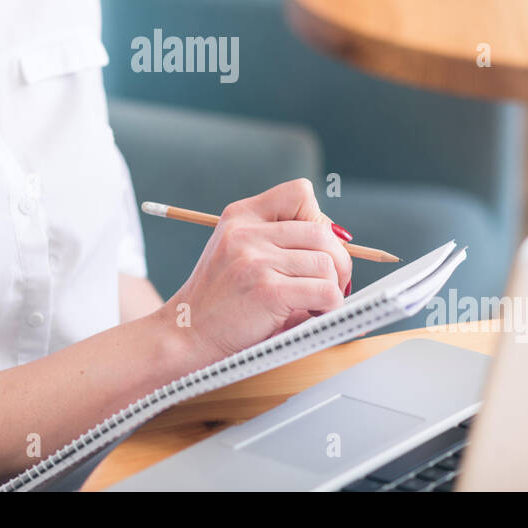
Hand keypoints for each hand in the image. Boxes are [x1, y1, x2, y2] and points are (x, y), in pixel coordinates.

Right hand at [159, 178, 353, 365]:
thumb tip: (342, 242)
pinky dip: (331, 306)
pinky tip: (314, 314)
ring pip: (327, 263)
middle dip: (337, 260)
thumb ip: (278, 240)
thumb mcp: (237, 252)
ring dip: (332, 287)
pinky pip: (325, 292)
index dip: (317, 219)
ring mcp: (255, 260)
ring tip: (316, 304)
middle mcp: (246, 232)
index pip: (300, 193)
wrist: (186, 334)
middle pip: (321, 231)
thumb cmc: (220, 300)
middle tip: (330, 283)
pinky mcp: (267, 292)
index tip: (312, 249)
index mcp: (240, 215)